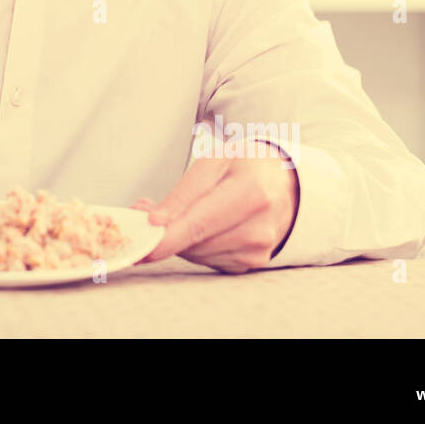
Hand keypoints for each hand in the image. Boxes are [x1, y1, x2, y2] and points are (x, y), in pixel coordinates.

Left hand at [132, 137, 299, 273]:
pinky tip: (201, 226)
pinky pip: (209, 259)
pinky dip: (196, 245)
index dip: (167, 235)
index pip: (199, 223)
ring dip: (180, 239)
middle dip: (166, 232)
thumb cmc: (246, 165)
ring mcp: (258, 249)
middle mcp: (260, 226)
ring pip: (198, 254)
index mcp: (252, 191)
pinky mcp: (252, 262)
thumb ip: (183, 192)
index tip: (141, 242)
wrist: (283, 182)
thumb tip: (153, 220)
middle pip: (196, 241)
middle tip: (145, 215)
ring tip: (180, 213)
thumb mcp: (213, 161)